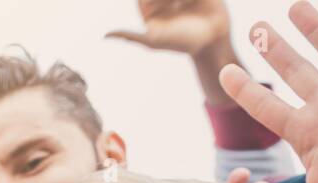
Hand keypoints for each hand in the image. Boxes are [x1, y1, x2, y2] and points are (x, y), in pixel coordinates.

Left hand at [106, 0, 230, 56]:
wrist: (212, 40)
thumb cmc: (182, 43)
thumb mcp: (154, 41)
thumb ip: (130, 36)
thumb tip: (105, 35)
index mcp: (148, 9)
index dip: (153, 1)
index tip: (164, 8)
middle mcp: (161, 1)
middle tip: (176, 6)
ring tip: (188, 4)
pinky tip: (195, 1)